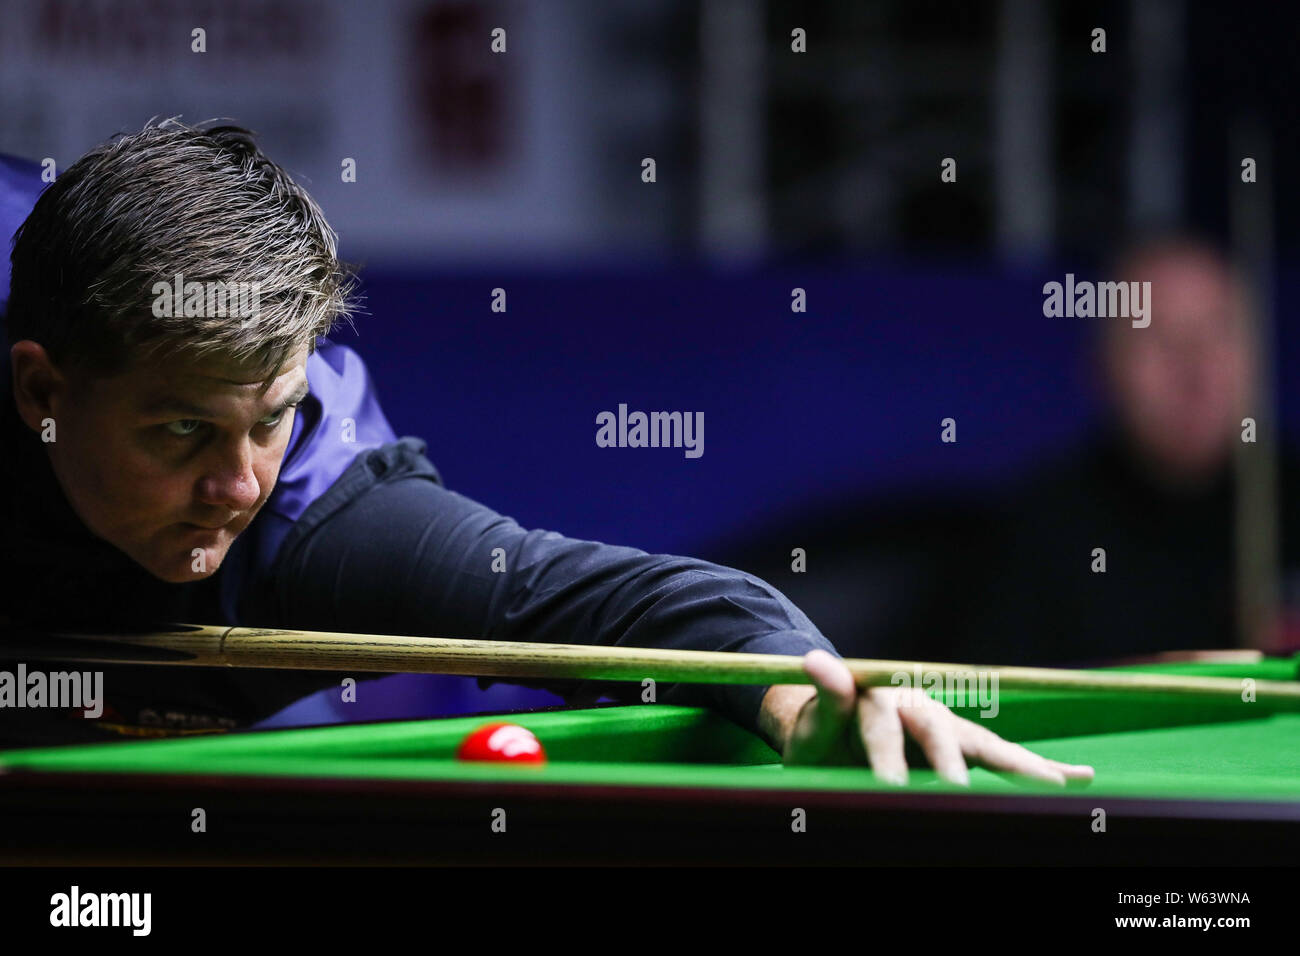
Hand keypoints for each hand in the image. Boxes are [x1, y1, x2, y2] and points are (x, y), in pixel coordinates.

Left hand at [758, 650, 1095, 786]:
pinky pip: (1005, 758)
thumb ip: (827, 696)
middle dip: (954, 765)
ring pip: (987, 746)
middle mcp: (920, 706)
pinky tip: (1083, 776)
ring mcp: (947, 726)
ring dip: (1023, 765)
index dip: (887, 756)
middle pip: (943, 733)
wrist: (833, 730)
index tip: (888, 789)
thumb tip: (816, 657)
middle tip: (958, 794)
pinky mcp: (964, 746)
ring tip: (1063, 783)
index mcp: (881, 697)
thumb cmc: (821, 734)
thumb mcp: (815, 722)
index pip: (884, 725)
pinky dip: (1042, 768)